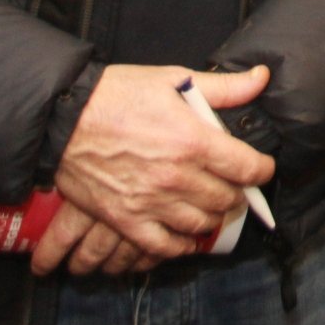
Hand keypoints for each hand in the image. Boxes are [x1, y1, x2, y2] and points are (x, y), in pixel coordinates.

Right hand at [35, 65, 275, 275]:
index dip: (263, 170)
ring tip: (211, 204)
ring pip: (201, 223)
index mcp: (195, 142)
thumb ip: (223, 88)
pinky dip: (180, 245)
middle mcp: (177, 177)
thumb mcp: (174, 80)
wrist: (61, 119)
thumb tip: (262, 79)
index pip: (249, 168)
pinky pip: (163, 246)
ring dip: (212, 216)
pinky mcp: (125, 220)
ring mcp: (151, 203)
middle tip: (234, 185)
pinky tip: (187, 237)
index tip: (262, 168)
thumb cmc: (117, 94)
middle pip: (227, 199)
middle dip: (237, 192)